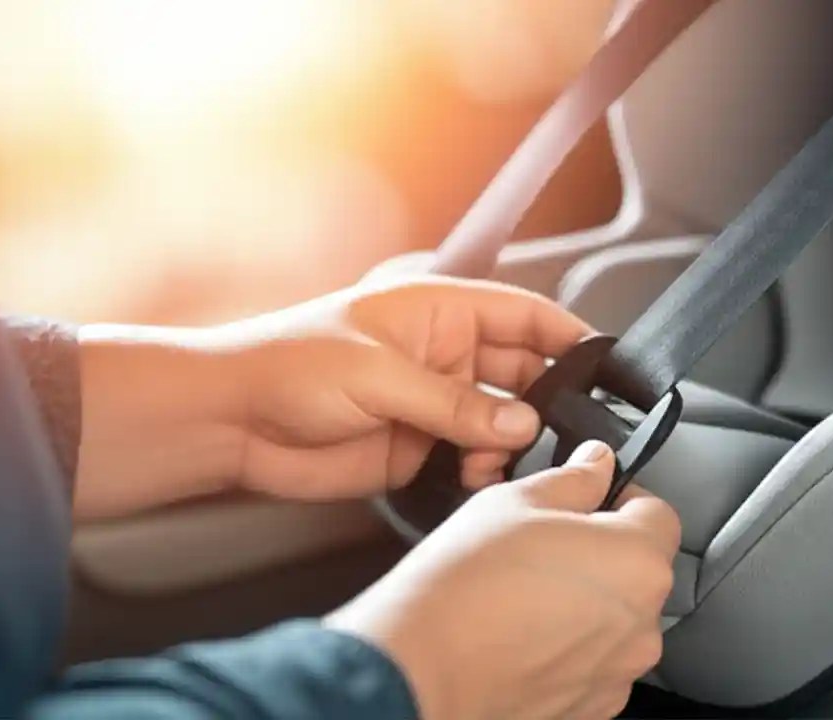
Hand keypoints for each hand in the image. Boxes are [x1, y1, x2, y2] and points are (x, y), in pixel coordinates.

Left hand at [74, 275, 590, 519]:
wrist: (231, 421)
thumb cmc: (287, 365)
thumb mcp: (379, 373)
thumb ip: (455, 403)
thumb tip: (520, 423)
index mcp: (439, 311)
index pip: (523, 315)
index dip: (565, 335)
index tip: (601, 362)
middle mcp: (444, 355)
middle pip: (521, 372)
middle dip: (544, 400)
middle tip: (560, 429)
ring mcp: (433, 403)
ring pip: (502, 421)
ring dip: (513, 441)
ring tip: (502, 457)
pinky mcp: (419, 448)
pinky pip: (472, 458)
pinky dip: (484, 469)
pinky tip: (474, 475)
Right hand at [325, 441, 681, 719]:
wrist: (422, 671)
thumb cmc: (465, 586)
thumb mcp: (516, 502)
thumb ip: (573, 479)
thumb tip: (596, 464)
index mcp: (637, 562)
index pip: (658, 514)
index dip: (622, 499)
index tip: (589, 499)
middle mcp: (641, 625)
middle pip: (638, 571)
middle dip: (602, 554)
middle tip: (544, 546)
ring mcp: (617, 673)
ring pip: (616, 621)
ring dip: (587, 605)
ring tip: (526, 595)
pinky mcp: (590, 709)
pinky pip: (593, 664)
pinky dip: (569, 649)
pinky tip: (522, 635)